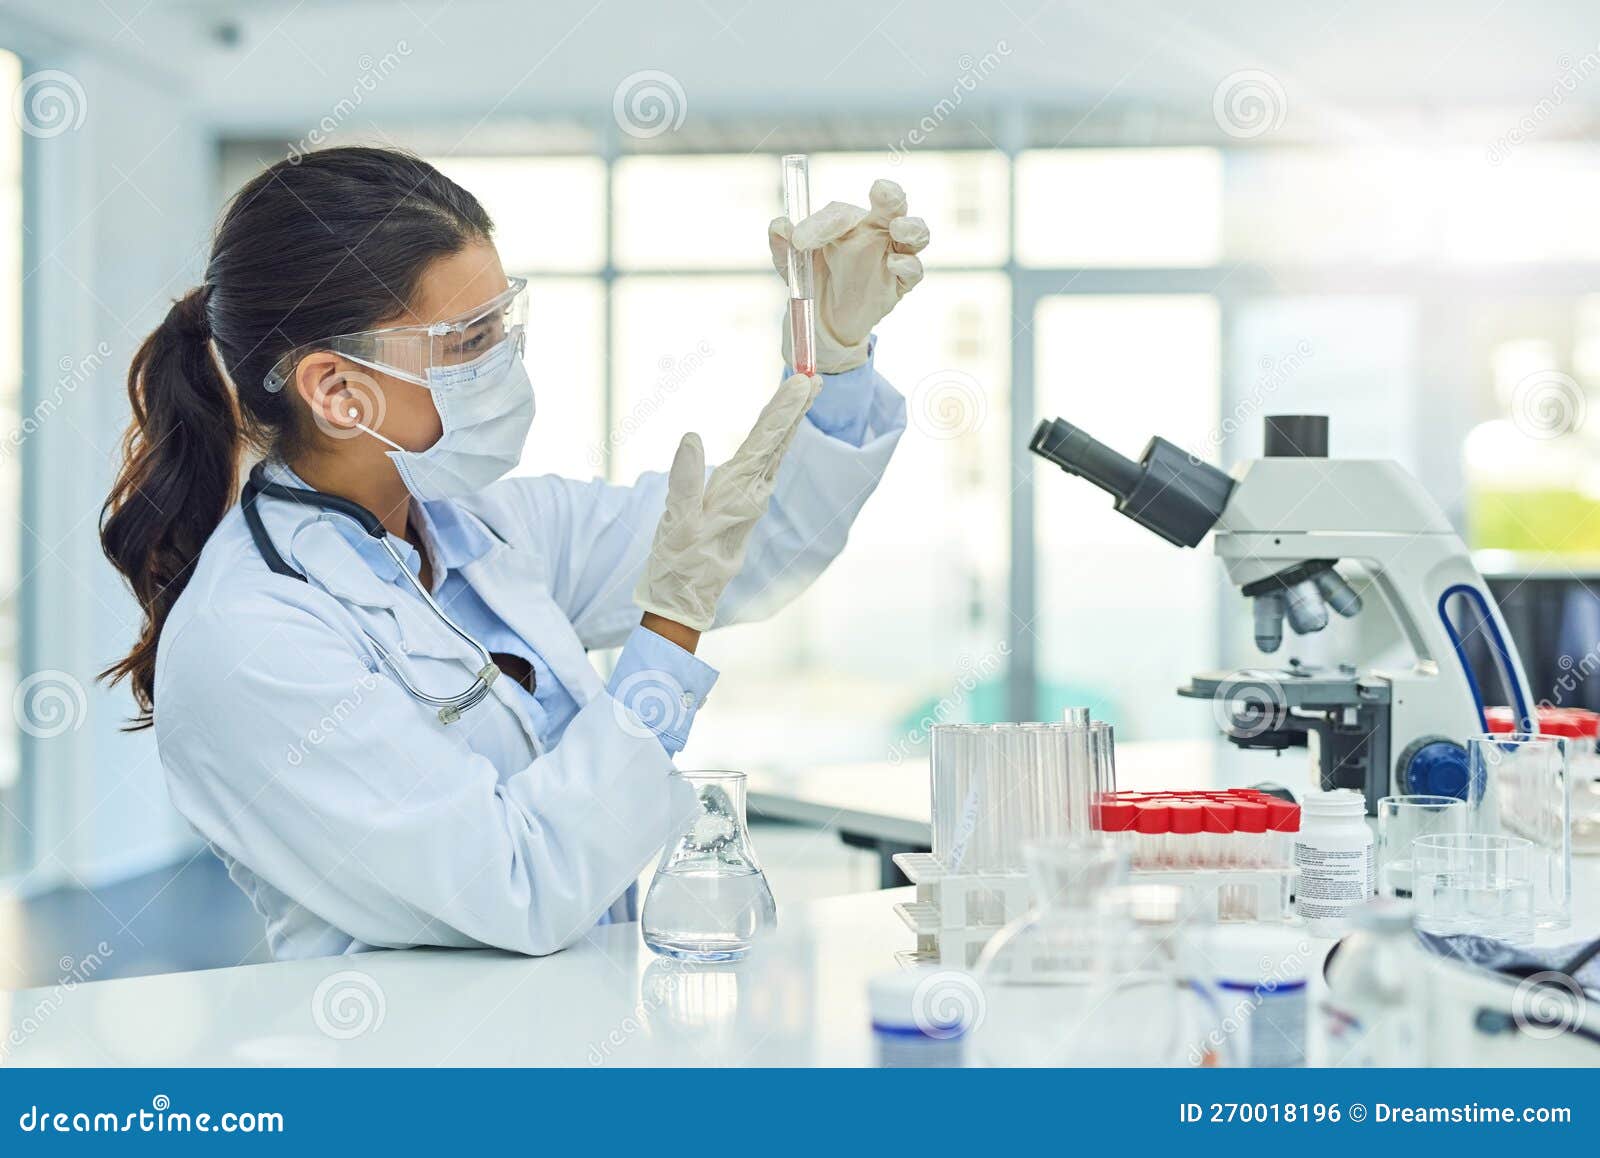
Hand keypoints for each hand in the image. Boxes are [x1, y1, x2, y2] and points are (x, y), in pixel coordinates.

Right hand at [634, 372, 822, 630]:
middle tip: (816, 377)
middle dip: (797, 409)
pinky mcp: (744, 506)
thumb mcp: (676, 523)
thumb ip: (684, 481)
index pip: (764, 443)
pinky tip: (780, 434)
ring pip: (775, 452)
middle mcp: (752, 494)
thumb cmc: (678, 563)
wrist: (687, 600)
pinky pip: (765, 465)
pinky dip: (776, 441)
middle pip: (778, 443)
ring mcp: (751, 500)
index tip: (802, 384)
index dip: (783, 411)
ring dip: (791, 422)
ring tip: (806, 394)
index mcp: (737, 494)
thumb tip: (692, 437)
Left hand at [768, 179, 929, 373]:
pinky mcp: (901, 283)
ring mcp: (892, 255)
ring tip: (897, 228)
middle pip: (892, 205)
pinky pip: (914, 270)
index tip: (799, 242)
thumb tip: (779, 225)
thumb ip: (783, 244)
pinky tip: (893, 263)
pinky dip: (908, 265)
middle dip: (890, 195)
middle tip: (881, 190)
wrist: (823, 319)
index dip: (822, 224)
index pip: (841, 213)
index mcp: (848, 221)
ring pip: (915, 233)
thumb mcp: (790, 263)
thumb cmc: (812, 279)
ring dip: (910, 227)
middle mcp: (875, 231)